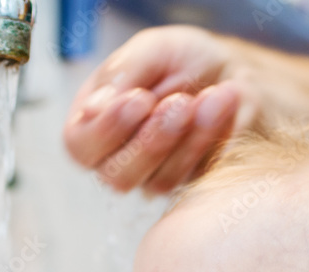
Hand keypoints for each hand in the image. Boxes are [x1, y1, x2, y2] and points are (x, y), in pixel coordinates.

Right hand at [63, 26, 250, 192]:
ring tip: (211, 96)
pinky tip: (224, 103)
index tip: (141, 97)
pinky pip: (197, 177)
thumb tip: (91, 109)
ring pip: (159, 182)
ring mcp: (153, 177)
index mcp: (93, 124)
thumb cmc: (178, 59)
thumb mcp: (149, 50)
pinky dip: (212, 138)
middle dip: (151, 141)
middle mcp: (117, 159)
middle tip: (181, 102)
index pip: (81, 147)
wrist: (227, 69)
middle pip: (118, 176)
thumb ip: (121, 75)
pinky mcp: (190, 184)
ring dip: (188, 139)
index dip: (108, 129)